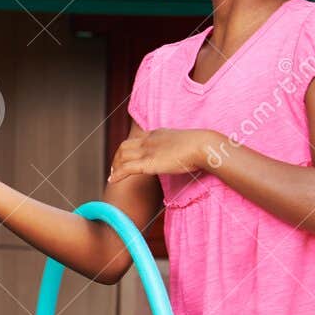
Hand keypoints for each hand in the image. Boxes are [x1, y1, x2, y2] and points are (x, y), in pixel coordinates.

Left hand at [108, 128, 222, 182]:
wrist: (202, 146)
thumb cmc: (201, 146)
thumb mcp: (185, 144)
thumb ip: (178, 148)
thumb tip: (183, 156)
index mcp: (157, 134)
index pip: (136, 139)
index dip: (128, 149)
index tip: (125, 157)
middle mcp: (149, 140)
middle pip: (124, 146)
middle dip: (117, 158)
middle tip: (115, 168)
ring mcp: (147, 151)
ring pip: (122, 156)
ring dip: (115, 166)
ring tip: (112, 175)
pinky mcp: (148, 162)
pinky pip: (126, 168)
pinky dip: (117, 174)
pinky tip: (112, 180)